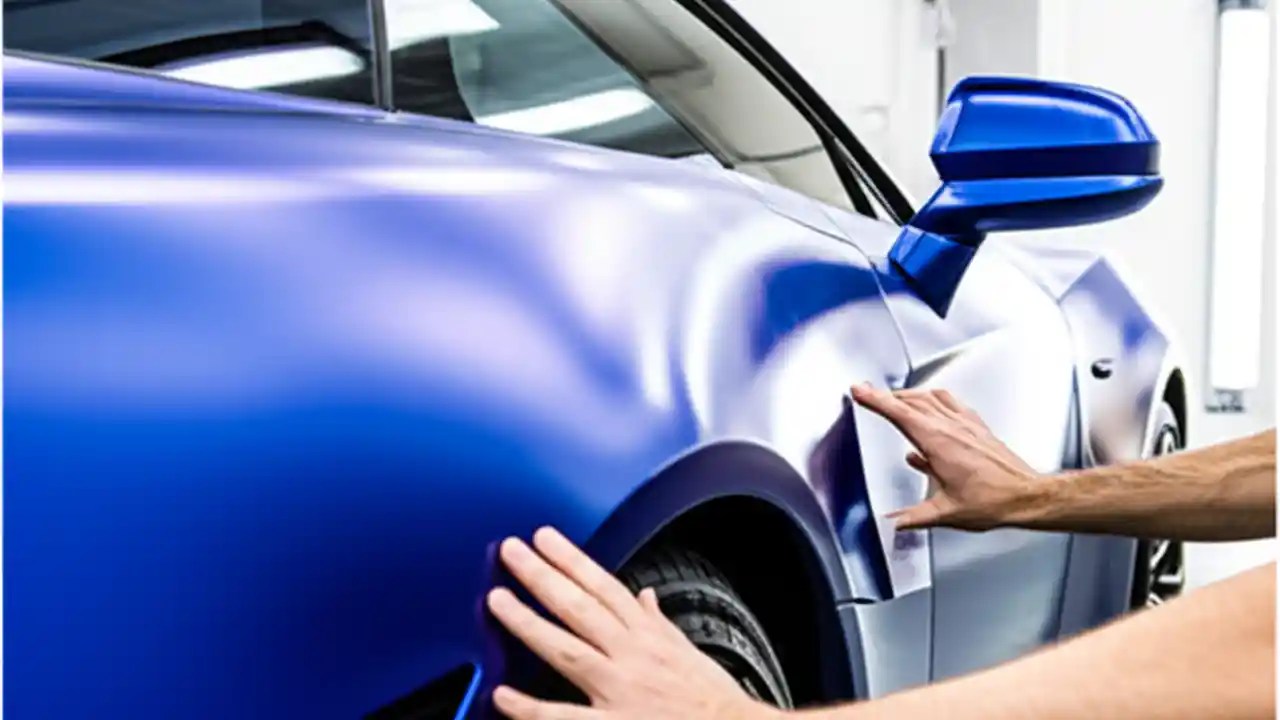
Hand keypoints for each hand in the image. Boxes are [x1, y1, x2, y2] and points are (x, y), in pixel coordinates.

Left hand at [487, 527, 781, 719]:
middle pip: (579, 607)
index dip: (572, 559)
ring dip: (528, 623)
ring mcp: (620, 689)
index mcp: (648, 636)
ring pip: (566, 649)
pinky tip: (503, 694)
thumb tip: (645, 597)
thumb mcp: (688, 651)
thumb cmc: (712, 701)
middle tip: (510, 551)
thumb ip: (658, 623)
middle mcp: (631, 655)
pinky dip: (532, 707)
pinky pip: (565, 716)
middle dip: (542, 575)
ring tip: (497, 601)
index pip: (604, 586)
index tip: (544, 538)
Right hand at [850, 384, 1043, 530]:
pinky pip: (951, 403)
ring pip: (932, 397)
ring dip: (909, 395)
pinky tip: (933, 410)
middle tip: (868, 392)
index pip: (900, 414)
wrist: (1026, 496)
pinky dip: (934, 399)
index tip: (860, 390)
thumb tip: (891, 521)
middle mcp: (952, 428)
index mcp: (939, 443)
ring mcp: (966, 425)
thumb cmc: (993, 502)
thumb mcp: (945, 513)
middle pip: (913, 400)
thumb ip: (913, 517)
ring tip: (895, 398)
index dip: (877, 400)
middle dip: (886, 395)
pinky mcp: (978, 427)